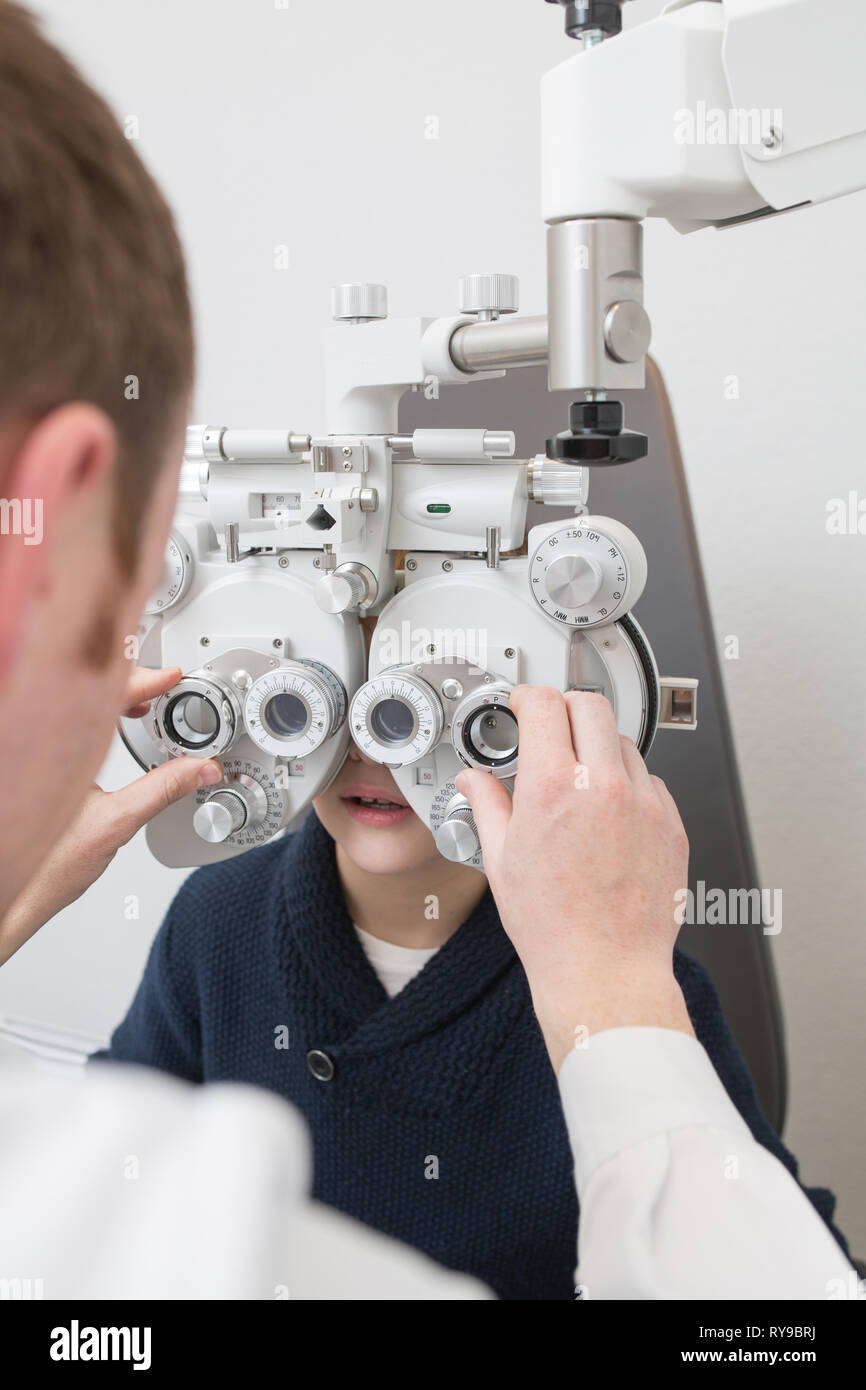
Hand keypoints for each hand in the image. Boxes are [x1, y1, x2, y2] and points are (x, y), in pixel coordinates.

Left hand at [0, 667, 221, 965]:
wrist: (13, 894)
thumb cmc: (45, 868)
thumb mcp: (116, 823)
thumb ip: (163, 789)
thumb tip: (200, 769)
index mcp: (59, 747)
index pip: (104, 690)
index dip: (141, 677)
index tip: (168, 677)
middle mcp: (39, 741)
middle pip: (88, 686)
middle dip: (128, 680)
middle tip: (160, 687)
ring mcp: (32, 751)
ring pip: (74, 701)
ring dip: (109, 696)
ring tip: (140, 704)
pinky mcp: (32, 764)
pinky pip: (61, 721)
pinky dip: (91, 715)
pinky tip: (107, 727)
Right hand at [456, 688, 693, 1072]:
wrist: (605, 970)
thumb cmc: (554, 928)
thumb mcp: (502, 861)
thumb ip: (487, 806)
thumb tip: (474, 782)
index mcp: (553, 788)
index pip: (544, 704)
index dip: (527, 697)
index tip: (523, 704)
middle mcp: (602, 786)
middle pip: (590, 706)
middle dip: (565, 708)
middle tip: (551, 728)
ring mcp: (643, 803)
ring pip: (623, 741)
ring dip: (598, 746)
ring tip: (579, 780)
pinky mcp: (671, 825)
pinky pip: (650, 781)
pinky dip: (628, 783)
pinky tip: (609, 812)